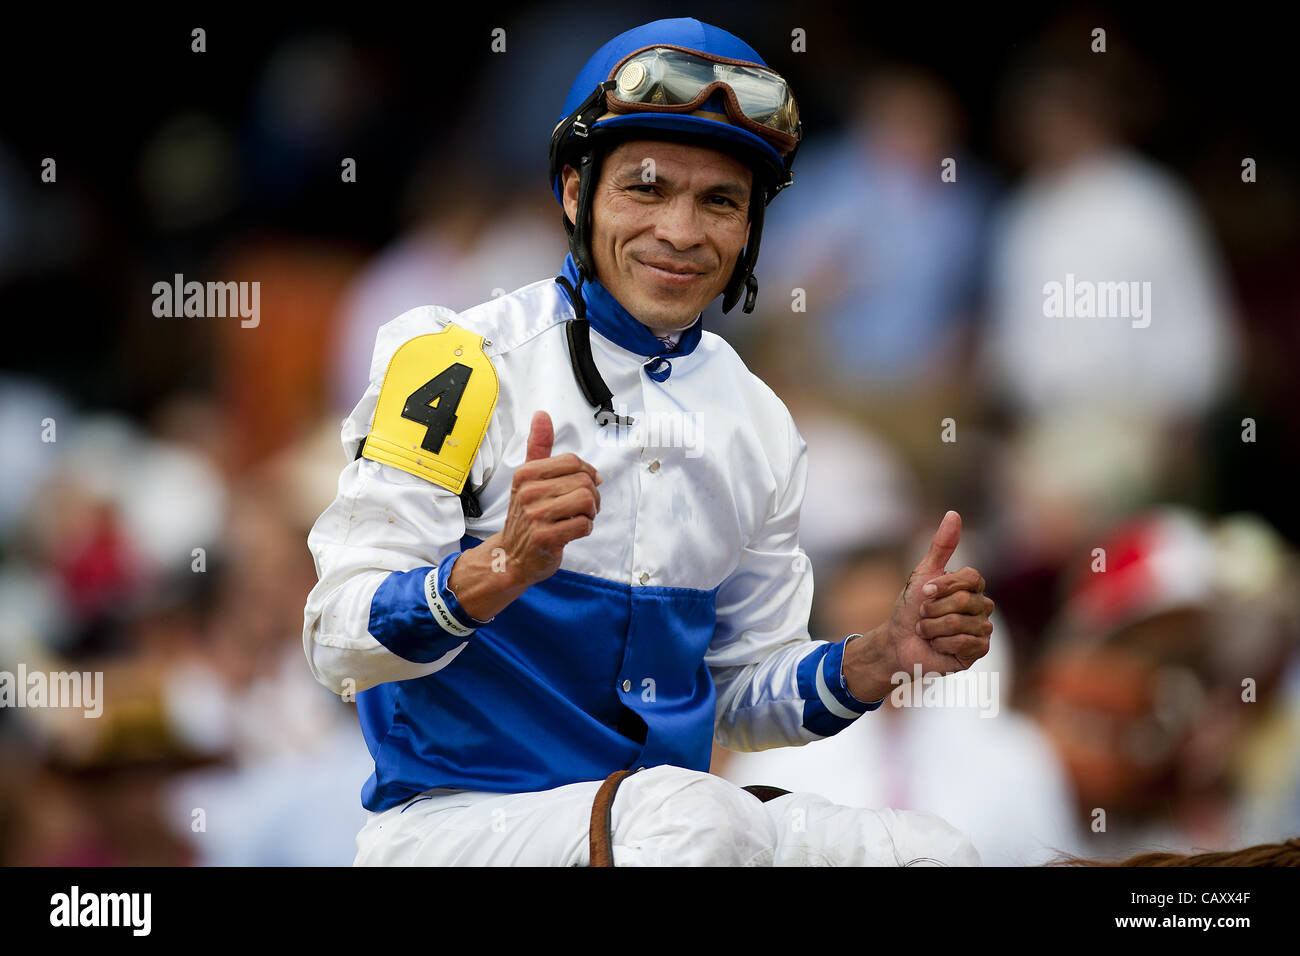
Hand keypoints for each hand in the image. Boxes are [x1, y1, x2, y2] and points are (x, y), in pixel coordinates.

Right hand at [448, 411, 601, 620]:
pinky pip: (583, 525)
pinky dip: (585, 529)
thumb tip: (542, 415)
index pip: (572, 461)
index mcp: (526, 474)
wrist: (512, 556)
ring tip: (579, 518)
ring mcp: (535, 516)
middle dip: (592, 496)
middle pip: (584, 481)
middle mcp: (528, 493)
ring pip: (586, 501)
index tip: (586, 484)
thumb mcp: (528, 479)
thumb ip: (538, 447)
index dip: (588, 473)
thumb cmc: (527, 516)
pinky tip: (573, 532)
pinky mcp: (545, 538)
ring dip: (591, 512)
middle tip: (583, 507)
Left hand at [844, 511, 993, 700]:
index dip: (943, 586)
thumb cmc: (910, 608)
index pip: (971, 578)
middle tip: (922, 616)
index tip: (924, 592)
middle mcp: (981, 606)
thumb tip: (954, 513)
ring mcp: (982, 629)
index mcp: (971, 587)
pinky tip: (937, 646)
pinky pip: (965, 643)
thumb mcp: (923, 574)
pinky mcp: (978, 650)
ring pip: (961, 623)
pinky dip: (942, 644)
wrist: (898, 642)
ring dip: (933, 628)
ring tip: (927, 632)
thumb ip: (941, 546)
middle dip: (932, 610)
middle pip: (963, 601)